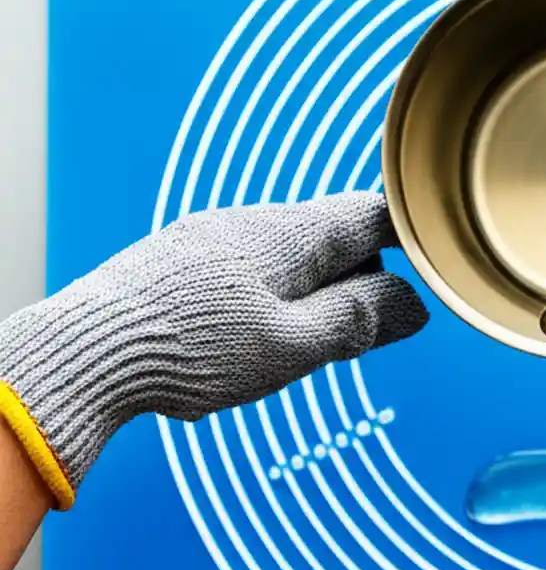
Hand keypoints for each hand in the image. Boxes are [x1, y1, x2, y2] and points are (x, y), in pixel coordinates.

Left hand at [0, 192, 427, 507]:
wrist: (87, 352)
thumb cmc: (194, 350)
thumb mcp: (294, 346)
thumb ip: (359, 322)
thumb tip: (415, 304)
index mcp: (294, 235)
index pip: (374, 216)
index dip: (411, 236)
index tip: (433, 263)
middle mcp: (255, 221)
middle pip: (333, 241)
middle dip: (356, 284)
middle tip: (352, 340)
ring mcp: (213, 235)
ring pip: (288, 260)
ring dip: (307, 299)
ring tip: (284, 354)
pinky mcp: (182, 258)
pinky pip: (247, 272)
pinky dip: (265, 304)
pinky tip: (236, 349)